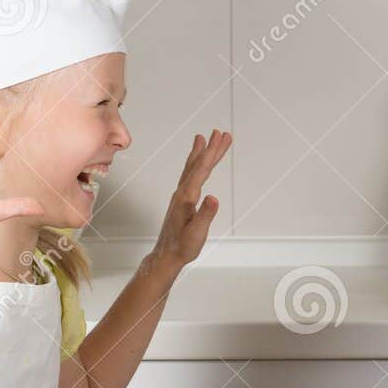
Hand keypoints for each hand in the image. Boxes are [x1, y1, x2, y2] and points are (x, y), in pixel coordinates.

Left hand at [149, 129, 232, 270]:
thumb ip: (205, 215)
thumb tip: (214, 197)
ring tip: (206, 138)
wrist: (167, 255)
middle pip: (198, 165)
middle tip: (220, 132)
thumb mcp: (197, 232)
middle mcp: (182, 192)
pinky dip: (196, 165)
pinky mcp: (182, 200)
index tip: (221, 138)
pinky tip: (199, 163)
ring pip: (193, 169)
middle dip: (210, 148)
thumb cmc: (183, 246)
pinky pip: (191, 176)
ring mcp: (181, 195)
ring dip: (202, 153)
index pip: (201, 170)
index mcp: (186, 197)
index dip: (212, 153)